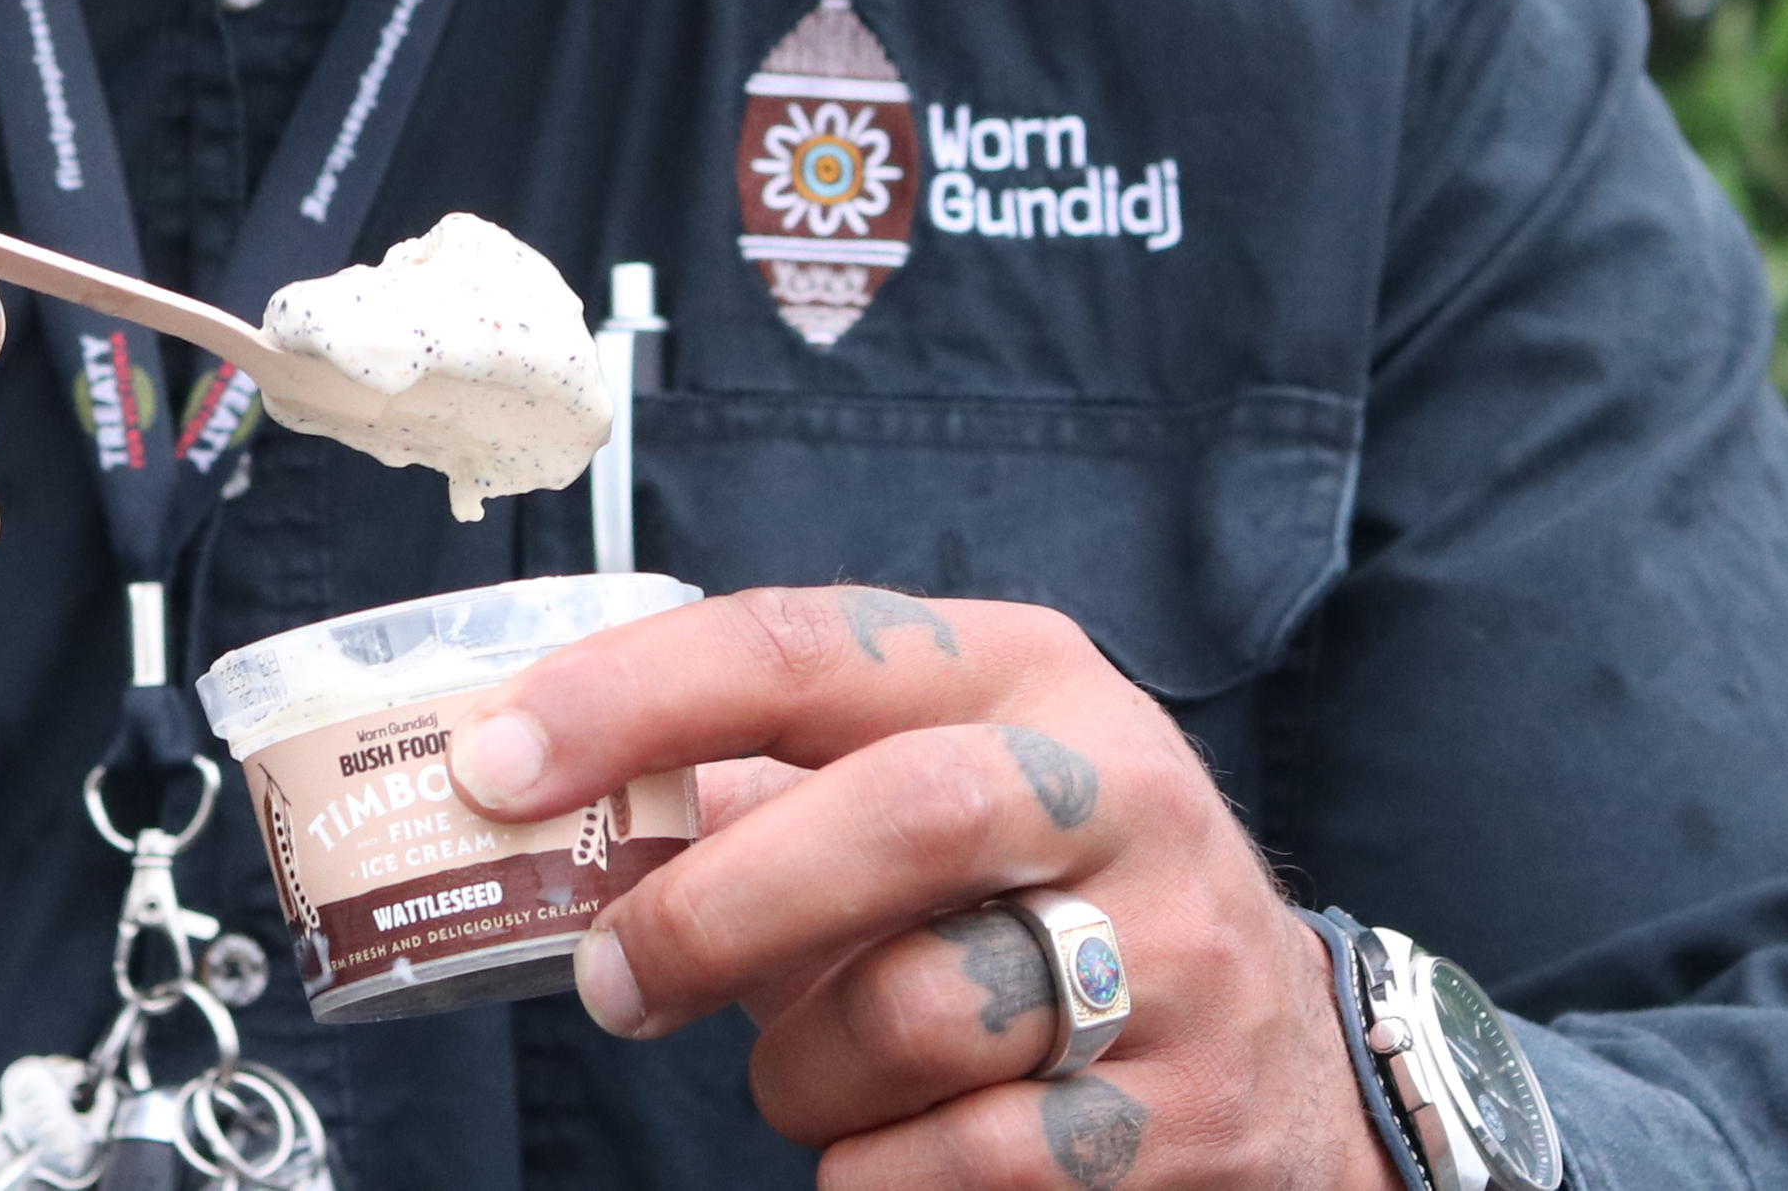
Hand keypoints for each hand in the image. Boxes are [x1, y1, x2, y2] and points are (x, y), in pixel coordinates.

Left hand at [447, 587, 1376, 1190]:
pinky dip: (873, 1172)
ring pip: (918, 1011)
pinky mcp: (1185, 1115)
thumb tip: (530, 790)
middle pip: (894, 820)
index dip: (636, 700)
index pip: (804, 648)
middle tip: (612, 986)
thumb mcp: (928, 786)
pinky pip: (967, 1160)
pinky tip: (875, 1151)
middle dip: (713, 911)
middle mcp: (1115, 790)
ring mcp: (1171, 954)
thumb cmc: (1036, 900)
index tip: (499, 762)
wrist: (1288, 1059)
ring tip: (795, 1078)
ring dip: (800, 1073)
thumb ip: (758, 777)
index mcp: (1023, 673)